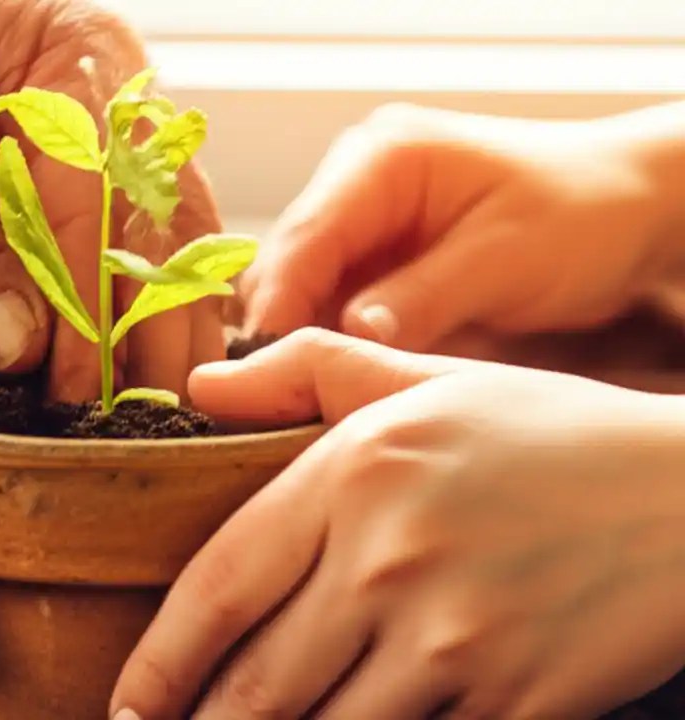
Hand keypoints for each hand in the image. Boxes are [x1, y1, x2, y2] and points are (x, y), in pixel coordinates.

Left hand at [0, 0, 226, 400]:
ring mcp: (119, 141)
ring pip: (169, 249)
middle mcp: (125, 106)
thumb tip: (19, 348)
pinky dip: (146, 308)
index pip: (106, 212)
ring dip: (165, 334)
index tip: (80, 394)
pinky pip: (138, 248)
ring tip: (162, 418)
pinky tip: (153, 365)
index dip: (94, 312)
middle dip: (154, 337)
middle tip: (138, 429)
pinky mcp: (90, 180)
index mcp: (89, 68)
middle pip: (164, 236)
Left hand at [112, 328, 684, 719]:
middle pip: (255, 684)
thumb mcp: (424, 380)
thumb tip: (202, 385)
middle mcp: (390, 564)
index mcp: (353, 477)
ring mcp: (454, 645)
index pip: (219, 589)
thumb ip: (304, 371)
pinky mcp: (512, 705)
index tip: (125, 705)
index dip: (158, 663)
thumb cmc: (548, 433)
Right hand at [240, 102, 684, 352]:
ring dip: (306, 338)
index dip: (279, 298)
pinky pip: (331, 306)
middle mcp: (355, 182)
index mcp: (382, 158)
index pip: (306, 232)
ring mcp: (360, 222)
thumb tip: (351, 333)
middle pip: (288, 263)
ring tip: (319, 393)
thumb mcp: (506, 259)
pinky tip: (346, 376)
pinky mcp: (372, 259)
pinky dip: (334, 342)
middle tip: (292, 392)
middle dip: (283, 325)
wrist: (627, 210)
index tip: (268, 360)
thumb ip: (423, 296)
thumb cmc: (583, 215)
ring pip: (300, 291)